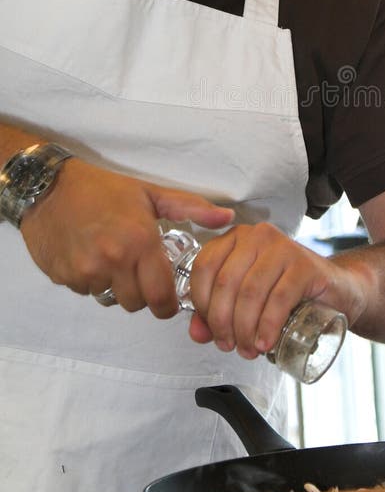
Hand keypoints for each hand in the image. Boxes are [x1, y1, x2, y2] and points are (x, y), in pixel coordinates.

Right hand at [20, 157, 233, 318]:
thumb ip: (191, 208)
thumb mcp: (151, 193)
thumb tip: (227, 217)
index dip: (168, 303)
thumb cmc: (102, 189)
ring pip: (111, 299)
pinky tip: (90, 256)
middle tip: (138, 270)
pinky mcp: (65, 277)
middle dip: (142, 293)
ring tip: (113, 258)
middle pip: (137, 304)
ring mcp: (86, 271)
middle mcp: (114, 260)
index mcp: (140, 241)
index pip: (162, 297)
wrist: (49, 187)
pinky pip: (87, 292)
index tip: (167, 297)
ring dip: (116, 286)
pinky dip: (92, 281)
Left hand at [187, 222, 369, 358]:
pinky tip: (265, 342)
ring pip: (250, 292)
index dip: (202, 304)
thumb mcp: (247, 301)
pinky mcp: (305, 264)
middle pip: (226, 282)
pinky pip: (278, 298)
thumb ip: (217, 314)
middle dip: (223, 322)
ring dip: (245, 328)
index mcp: (236, 239)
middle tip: (229, 345)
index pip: (204, 267)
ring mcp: (283, 247)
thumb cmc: (289, 293)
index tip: (210, 330)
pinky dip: (268, 325)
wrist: (336, 291)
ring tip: (248, 349)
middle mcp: (257, 236)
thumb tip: (197, 333)